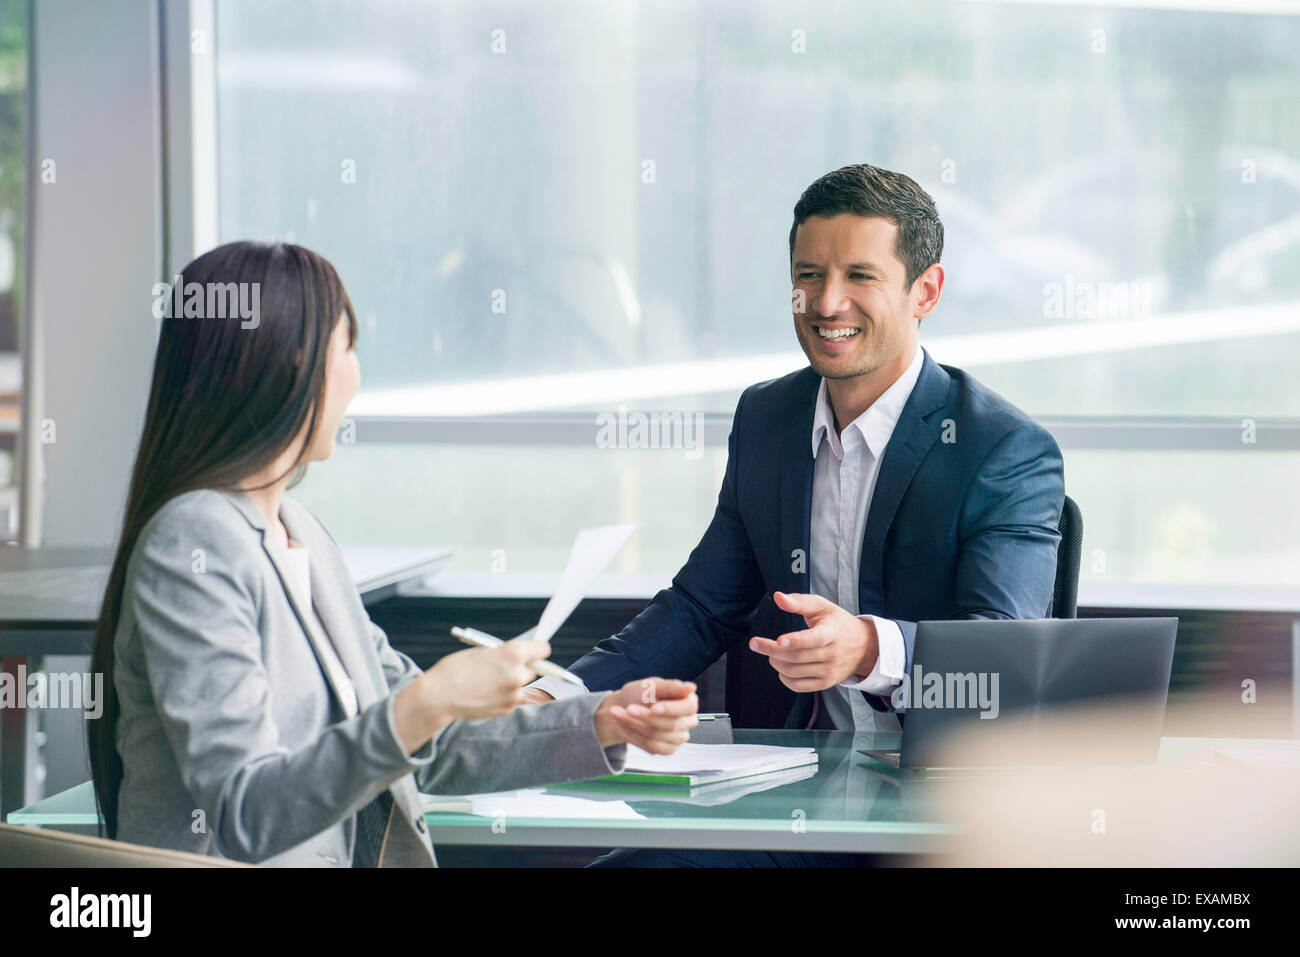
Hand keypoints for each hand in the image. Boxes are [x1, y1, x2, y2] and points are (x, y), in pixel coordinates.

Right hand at [421, 640, 551, 721]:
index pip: (543, 650)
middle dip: (521, 667)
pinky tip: (484, 694)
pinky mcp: (507, 709)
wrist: (438, 697)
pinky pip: (512, 699)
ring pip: (521, 685)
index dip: (537, 650)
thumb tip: (519, 656)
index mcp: (513, 654)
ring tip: (488, 683)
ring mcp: (514, 694)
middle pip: (533, 669)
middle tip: (503, 668)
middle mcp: (518, 674)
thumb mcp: (481, 651)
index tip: (533, 652)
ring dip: (511, 684)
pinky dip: (503, 696)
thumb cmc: (454, 670)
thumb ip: (503, 653)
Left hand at [594, 678, 698, 753]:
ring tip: (618, 713)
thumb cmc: (641, 693)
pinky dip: (634, 735)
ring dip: (634, 724)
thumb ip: (671, 687)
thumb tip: (691, 688)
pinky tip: (625, 724)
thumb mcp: (652, 685)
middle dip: (645, 717)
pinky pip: (651, 746)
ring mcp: (679, 737)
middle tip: (628, 708)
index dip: (670, 709)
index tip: (653, 708)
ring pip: (657, 735)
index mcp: (689, 701)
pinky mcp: (668, 749)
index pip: (688, 707)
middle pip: (671, 724)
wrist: (626, 707)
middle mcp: (688, 720)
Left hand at [748, 591, 877, 692]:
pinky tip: (781, 667)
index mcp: (832, 633)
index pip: (814, 639)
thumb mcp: (822, 607)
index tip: (779, 640)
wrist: (863, 646)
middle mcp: (832, 654)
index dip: (796, 640)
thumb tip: (777, 597)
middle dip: (772, 650)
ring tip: (771, 653)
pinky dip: (784, 678)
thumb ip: (799, 602)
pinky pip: (799, 686)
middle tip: (755, 643)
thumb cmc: (837, 623)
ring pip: (795, 672)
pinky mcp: (825, 683)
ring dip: (776, 662)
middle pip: (797, 657)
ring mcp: (829, 671)